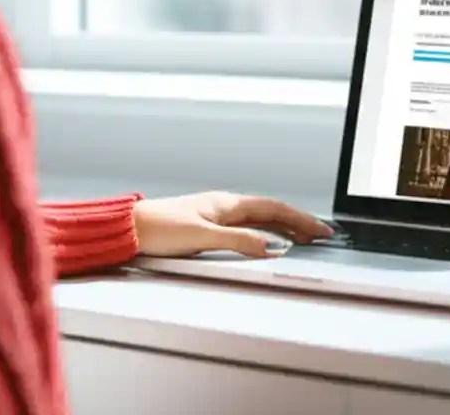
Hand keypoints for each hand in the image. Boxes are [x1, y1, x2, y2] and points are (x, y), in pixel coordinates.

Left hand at [133, 191, 333, 258]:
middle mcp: (224, 205)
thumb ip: (239, 241)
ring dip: (283, 227)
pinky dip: (264, 232)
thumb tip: (270, 247)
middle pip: (270, 212)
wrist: (128, 228)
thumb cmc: (158, 228)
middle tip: (320, 235)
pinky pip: (246, 225)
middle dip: (298, 222)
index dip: (300, 219)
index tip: (321, 230)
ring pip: (259, 218)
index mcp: (228, 204)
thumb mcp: (203, 237)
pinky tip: (266, 241)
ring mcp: (216, 214)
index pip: (274, 208)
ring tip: (302, 238)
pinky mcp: (207, 225)